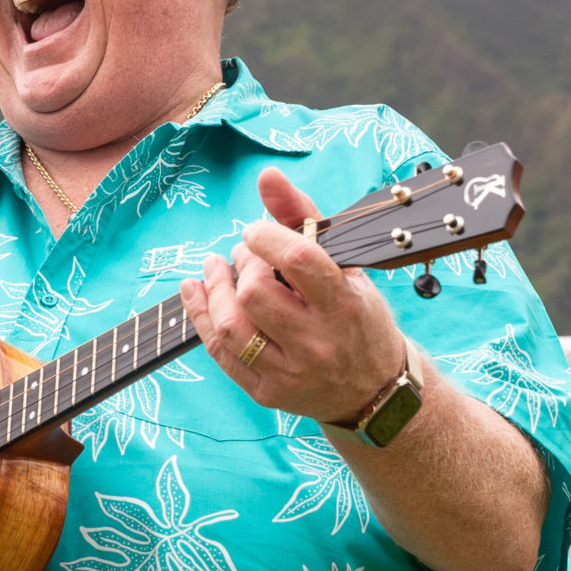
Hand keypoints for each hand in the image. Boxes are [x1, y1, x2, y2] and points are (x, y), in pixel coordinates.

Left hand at [180, 167, 408, 426]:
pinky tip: (197, 292)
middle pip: (254, 295)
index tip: (255, 232)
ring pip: (231, 327)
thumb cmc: (357, 316)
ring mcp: (290, 373)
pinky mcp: (268, 394)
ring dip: (213, 290)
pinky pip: (220, 354)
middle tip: (245, 255)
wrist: (373, 389)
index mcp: (343, 305)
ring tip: (216, 270)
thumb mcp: (346, 266)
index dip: (265, 237)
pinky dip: (201, 316)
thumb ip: (304, 217)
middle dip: (241, 266)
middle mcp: (317, 343)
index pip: (297, 262)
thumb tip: (266, 176)